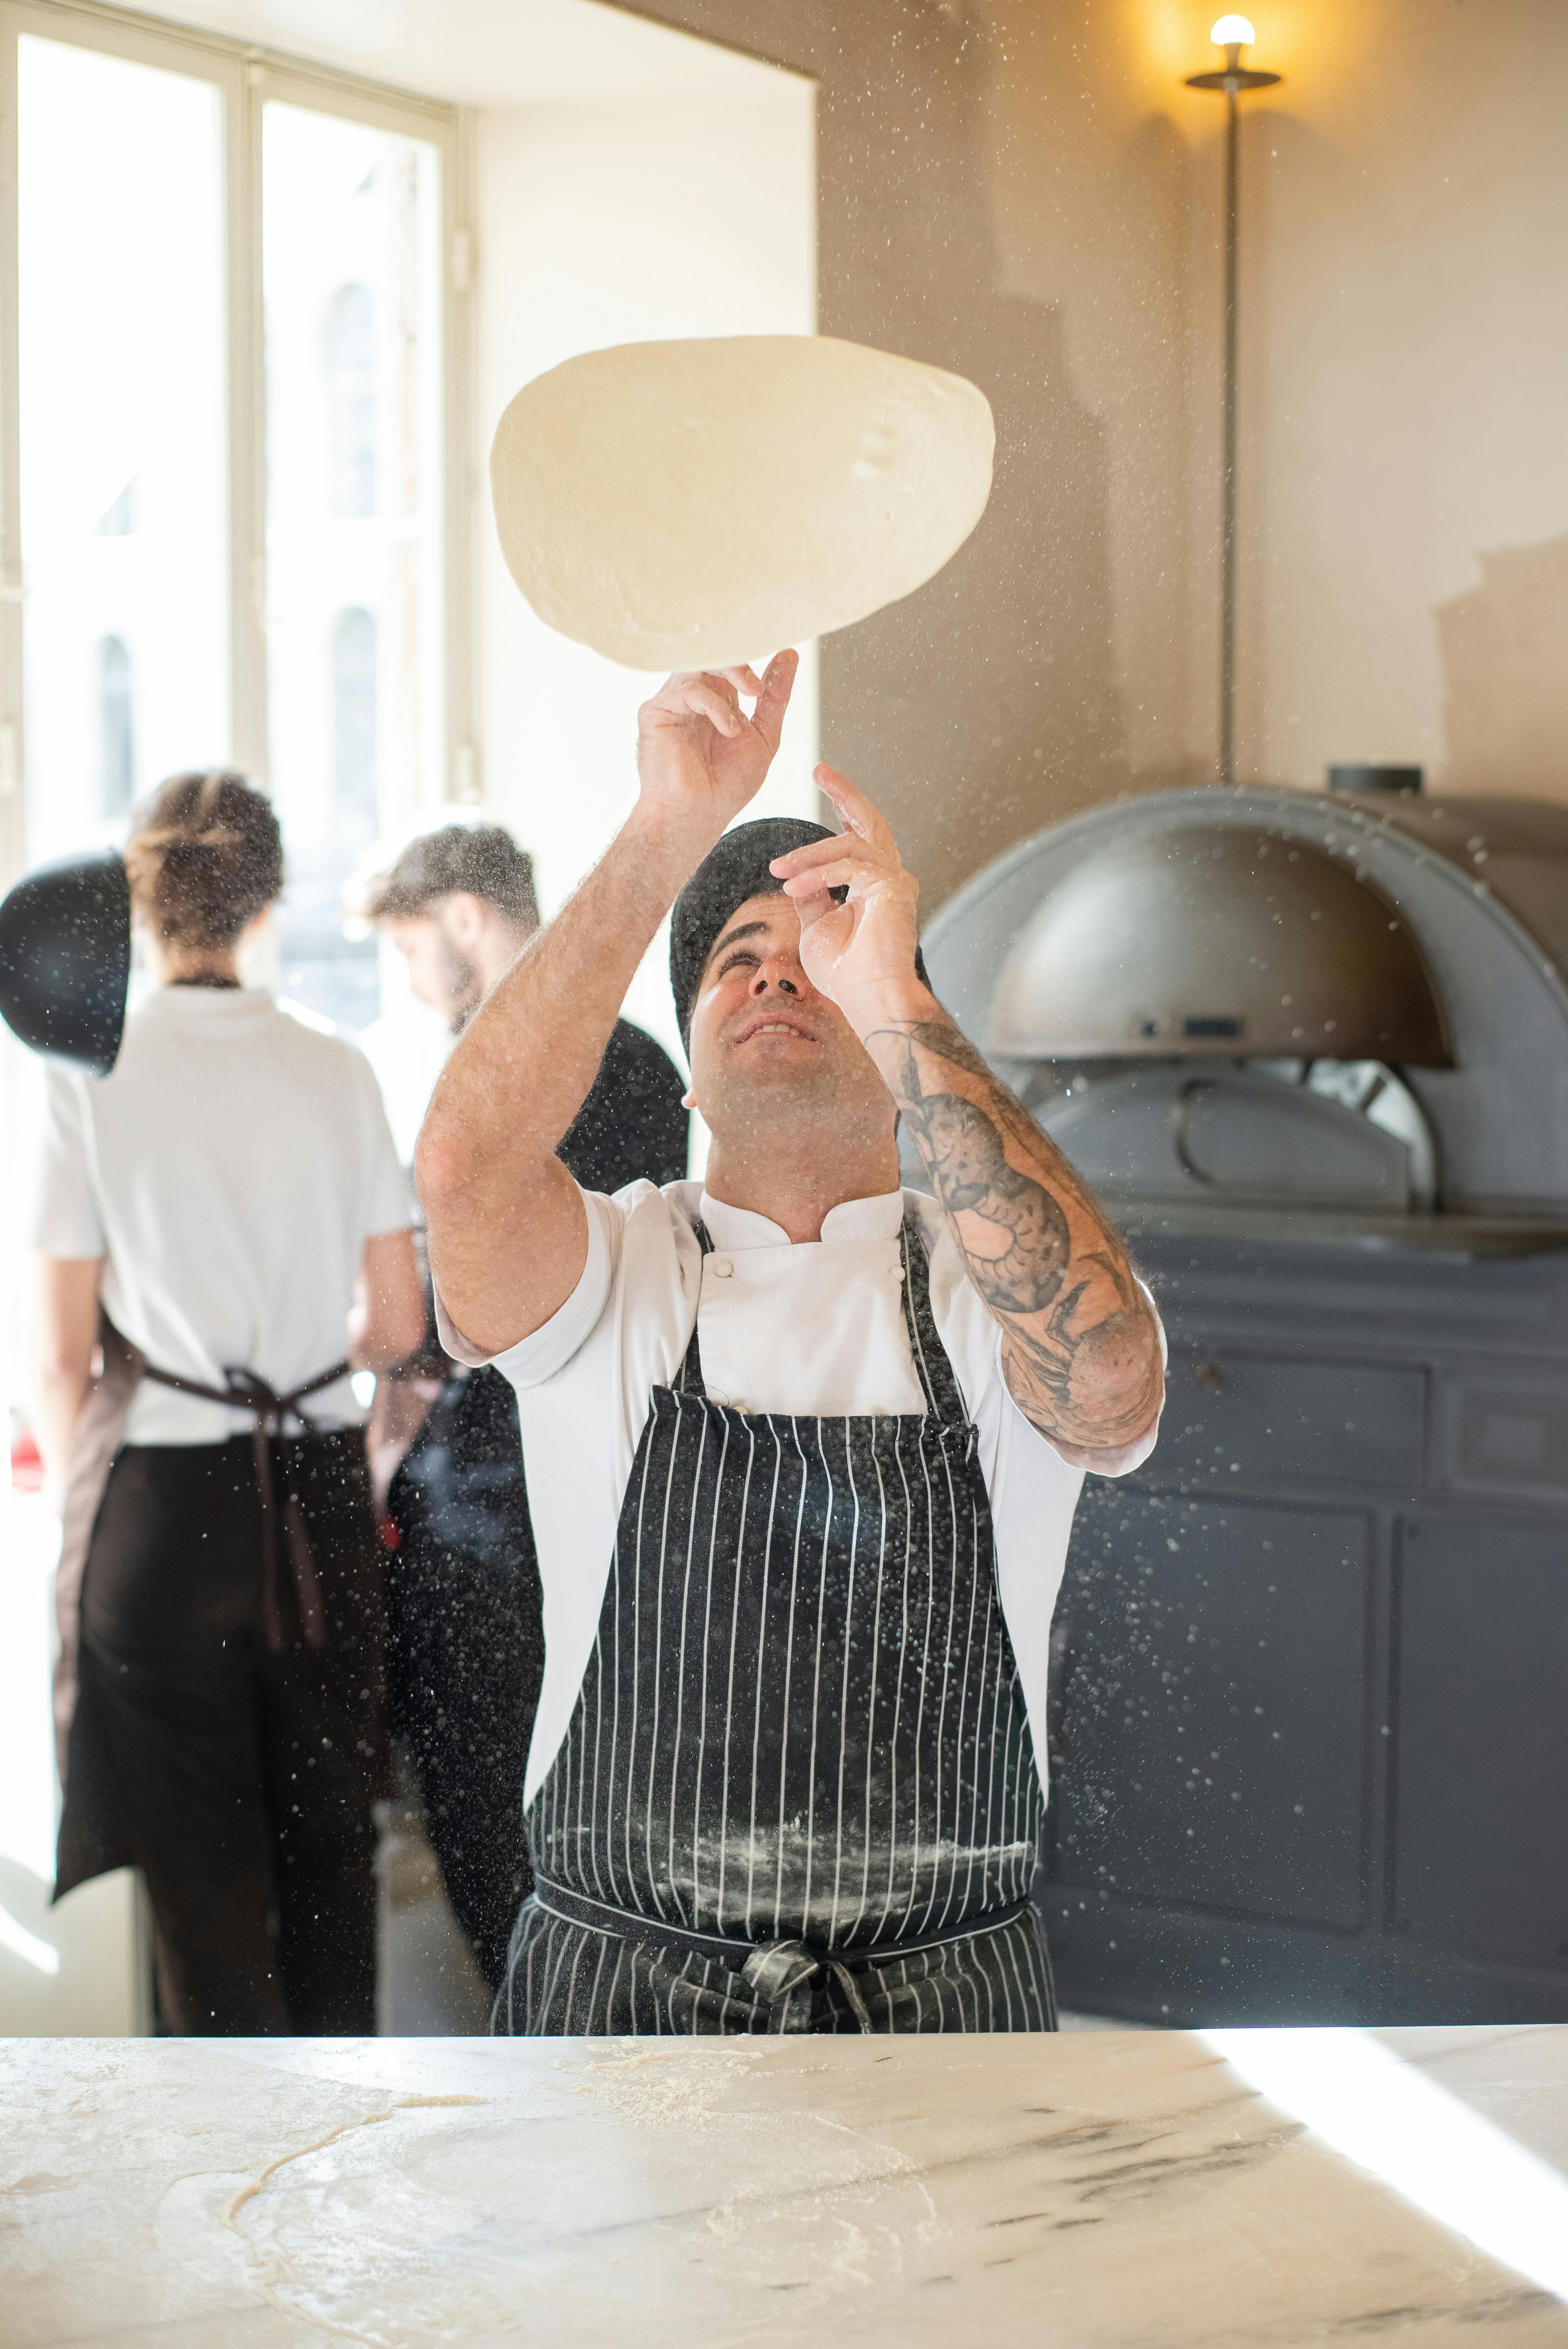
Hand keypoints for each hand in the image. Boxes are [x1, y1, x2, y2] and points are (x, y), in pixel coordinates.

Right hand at [635, 651, 797, 847]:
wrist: (697, 816)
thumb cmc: (725, 786)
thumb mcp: (763, 736)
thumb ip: (775, 697)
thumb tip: (789, 656)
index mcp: (716, 701)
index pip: (731, 664)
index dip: (752, 661)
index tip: (777, 662)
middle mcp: (692, 698)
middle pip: (712, 656)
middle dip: (739, 664)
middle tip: (757, 686)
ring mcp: (672, 703)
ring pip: (698, 665)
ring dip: (730, 677)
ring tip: (748, 703)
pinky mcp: (655, 712)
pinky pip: (686, 691)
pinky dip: (714, 705)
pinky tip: (727, 728)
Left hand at [770, 764, 923, 1028]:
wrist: (869, 999)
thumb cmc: (845, 973)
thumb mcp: (817, 926)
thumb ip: (812, 894)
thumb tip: (798, 875)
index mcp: (873, 883)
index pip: (859, 836)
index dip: (843, 806)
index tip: (822, 782)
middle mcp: (890, 877)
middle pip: (870, 821)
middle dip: (844, 792)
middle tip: (819, 769)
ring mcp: (895, 881)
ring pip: (850, 845)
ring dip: (808, 855)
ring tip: (779, 870)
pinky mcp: (893, 889)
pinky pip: (849, 868)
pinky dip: (817, 874)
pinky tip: (794, 886)